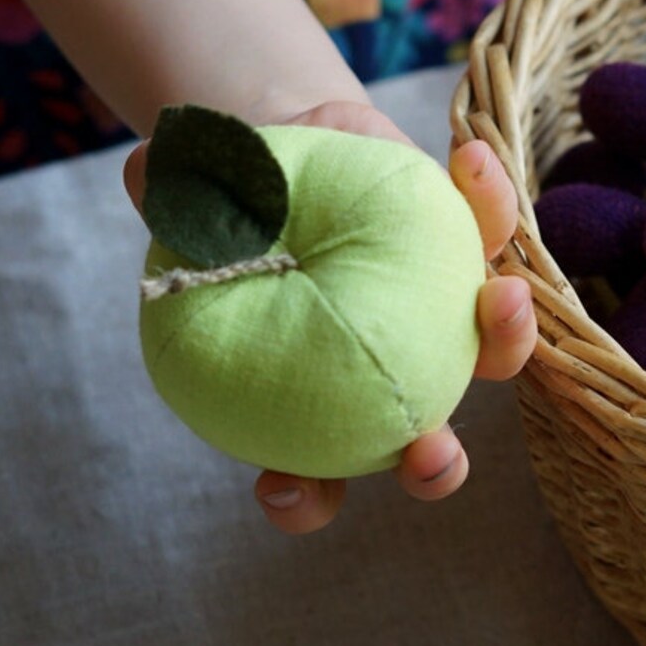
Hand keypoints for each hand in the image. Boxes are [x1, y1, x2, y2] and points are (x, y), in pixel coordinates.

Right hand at [123, 99, 534, 534]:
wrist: (295, 145)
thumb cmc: (237, 204)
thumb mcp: (196, 203)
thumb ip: (170, 197)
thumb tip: (141, 174)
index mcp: (314, 398)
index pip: (309, 480)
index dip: (302, 500)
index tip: (289, 486)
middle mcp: (390, 377)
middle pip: (420, 448)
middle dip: (432, 468)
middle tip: (429, 451)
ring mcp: (442, 323)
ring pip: (489, 354)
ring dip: (504, 338)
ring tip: (500, 297)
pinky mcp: (470, 249)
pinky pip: (489, 230)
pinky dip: (486, 200)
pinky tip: (469, 160)